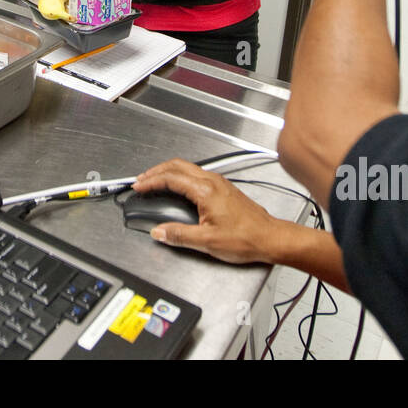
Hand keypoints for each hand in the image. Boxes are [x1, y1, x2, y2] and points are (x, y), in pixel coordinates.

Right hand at [132, 159, 283, 264]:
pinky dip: (180, 177)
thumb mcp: (207, 241)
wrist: (269, 238)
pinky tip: (176, 188)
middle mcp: (213, 181)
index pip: (171, 178)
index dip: (151, 181)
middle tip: (141, 179)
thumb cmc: (245, 238)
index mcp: (205, 190)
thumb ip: (179, 235)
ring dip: (168, 172)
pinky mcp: (223, 189)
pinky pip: (196, 175)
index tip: (138, 186)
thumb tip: (159, 232)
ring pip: (187, 168)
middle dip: (156, 171)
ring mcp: (219, 183)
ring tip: (155, 182)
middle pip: (177, 166)